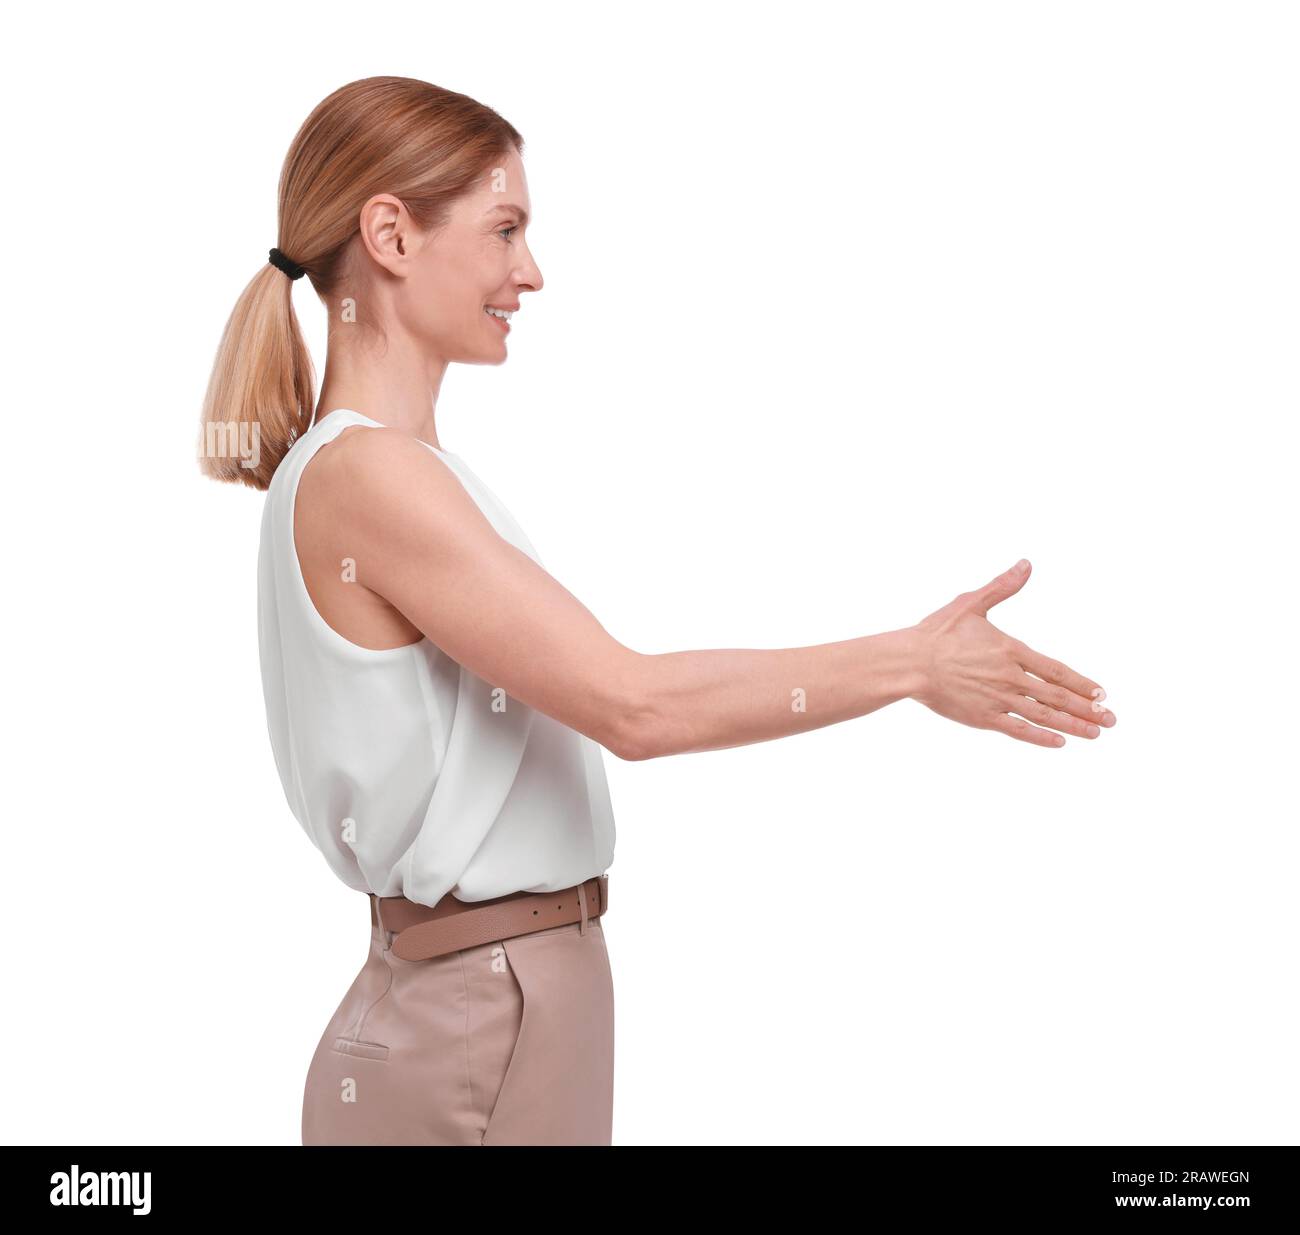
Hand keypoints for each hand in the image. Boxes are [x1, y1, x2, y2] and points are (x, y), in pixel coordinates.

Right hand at [909, 559, 1115, 746]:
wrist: (908, 663)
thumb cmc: (936, 632)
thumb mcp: (970, 603)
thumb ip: (1002, 586)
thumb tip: (1026, 565)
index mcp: (1010, 651)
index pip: (1055, 671)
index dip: (1081, 683)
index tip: (1101, 693)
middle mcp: (1010, 678)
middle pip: (1056, 696)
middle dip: (1087, 709)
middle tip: (1110, 719)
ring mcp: (997, 700)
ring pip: (1043, 715)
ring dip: (1072, 725)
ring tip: (1095, 734)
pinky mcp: (981, 717)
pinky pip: (1017, 730)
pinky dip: (1040, 737)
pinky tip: (1059, 742)